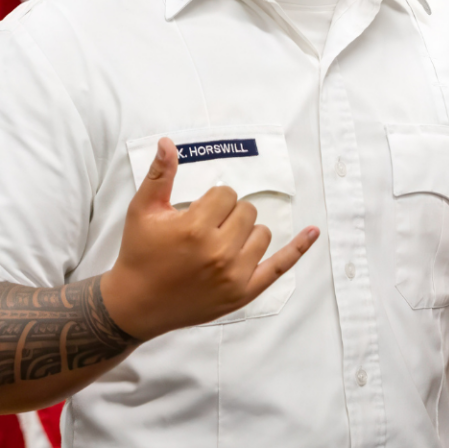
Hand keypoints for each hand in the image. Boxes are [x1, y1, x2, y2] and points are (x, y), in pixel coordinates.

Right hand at [101, 138, 319, 340]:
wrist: (136, 304)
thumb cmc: (139, 254)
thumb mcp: (143, 211)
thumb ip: (160, 175)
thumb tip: (169, 142)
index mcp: (194, 228)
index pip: (227, 194)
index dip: (212, 201)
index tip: (196, 214)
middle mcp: (218, 251)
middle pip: (247, 210)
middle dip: (228, 215)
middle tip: (205, 230)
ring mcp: (234, 274)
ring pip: (262, 232)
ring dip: (246, 233)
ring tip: (220, 244)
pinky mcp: (244, 292)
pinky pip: (280, 266)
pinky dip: (298, 248)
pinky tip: (312, 232)